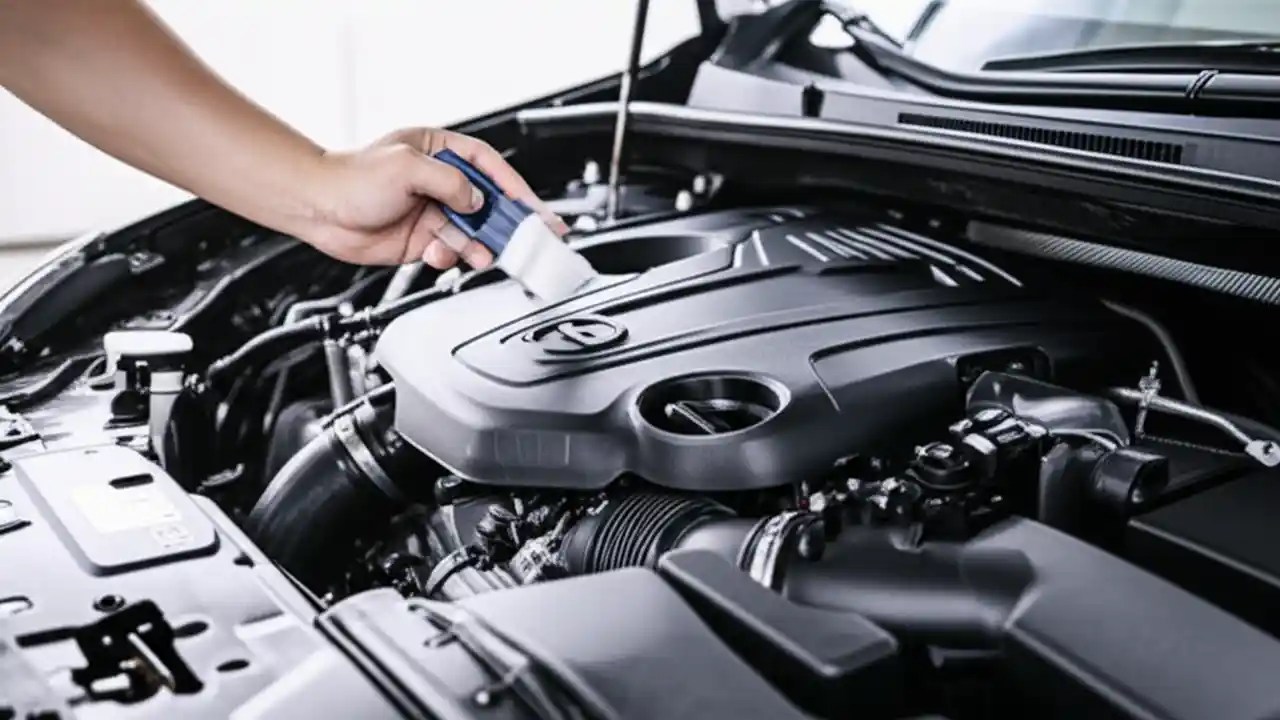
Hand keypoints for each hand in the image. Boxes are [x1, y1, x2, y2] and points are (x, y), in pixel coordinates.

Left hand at [302, 127, 568, 267]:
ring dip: (481, 244)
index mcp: (440, 150)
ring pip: (473, 231)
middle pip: (488, 202)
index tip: (537, 209)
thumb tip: (476, 199)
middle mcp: (440, 181)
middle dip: (509, 222)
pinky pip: (452, 250)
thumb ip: (449, 181)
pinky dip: (453, 257)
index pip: (490, 166)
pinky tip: (443, 257)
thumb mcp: (406, 167)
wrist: (319, 209)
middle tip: (532, 239)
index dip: (517, 188)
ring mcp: (433, 211)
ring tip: (484, 254)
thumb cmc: (351, 178)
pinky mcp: (423, 238)